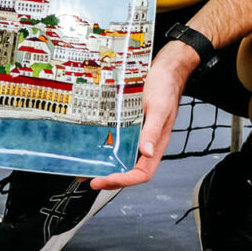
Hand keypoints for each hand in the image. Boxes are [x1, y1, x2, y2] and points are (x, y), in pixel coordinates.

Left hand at [90, 42, 194, 189]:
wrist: (164, 70)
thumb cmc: (165, 87)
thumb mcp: (158, 108)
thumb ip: (153, 131)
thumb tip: (146, 152)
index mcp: (157, 144)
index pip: (142, 173)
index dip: (124, 180)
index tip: (106, 179)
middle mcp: (147, 143)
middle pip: (130, 170)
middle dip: (111, 179)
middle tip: (91, 179)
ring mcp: (138, 135)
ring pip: (122, 159)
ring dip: (106, 167)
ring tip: (86, 170)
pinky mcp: (131, 126)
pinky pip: (118, 142)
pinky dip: (106, 149)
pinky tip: (93, 148)